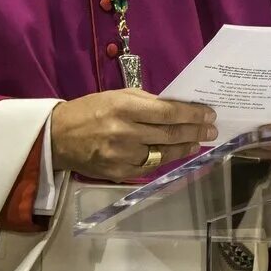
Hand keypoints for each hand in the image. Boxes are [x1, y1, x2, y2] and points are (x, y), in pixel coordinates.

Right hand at [49, 89, 215, 181]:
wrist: (58, 137)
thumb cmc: (91, 110)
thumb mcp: (118, 96)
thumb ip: (147, 102)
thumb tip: (178, 108)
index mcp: (125, 108)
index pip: (168, 112)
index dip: (193, 114)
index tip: (209, 113)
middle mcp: (125, 132)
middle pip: (170, 133)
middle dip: (196, 131)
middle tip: (212, 129)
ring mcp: (123, 156)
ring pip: (164, 153)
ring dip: (186, 147)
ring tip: (200, 141)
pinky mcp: (120, 173)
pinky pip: (150, 167)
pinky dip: (167, 159)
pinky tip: (178, 153)